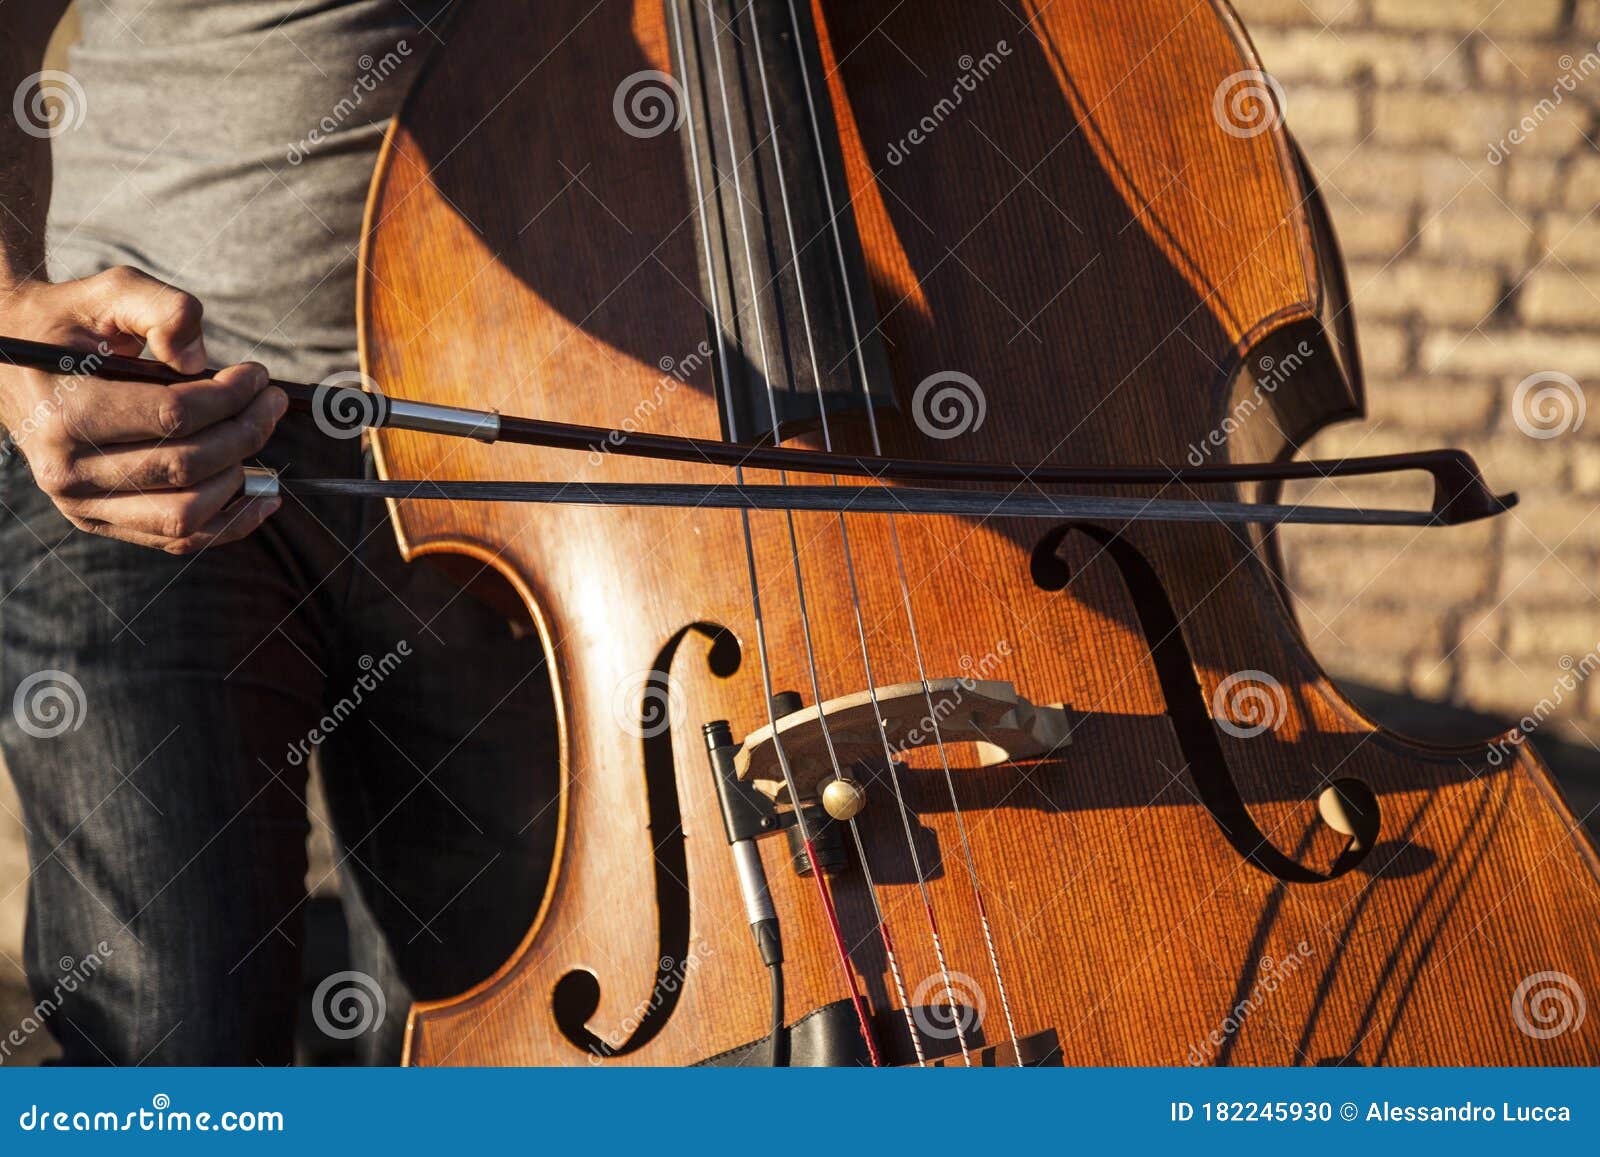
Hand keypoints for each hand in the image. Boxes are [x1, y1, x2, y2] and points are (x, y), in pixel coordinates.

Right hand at [0, 268, 286, 553]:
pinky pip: (178, 539)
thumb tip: (199, 361)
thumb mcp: (111, 292)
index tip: (258, 376)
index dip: (230, 397)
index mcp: (65, 413)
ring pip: (187, 513)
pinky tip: (263, 497)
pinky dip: (230, 523)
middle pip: (186, 466)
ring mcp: (83, 505)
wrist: (14, 361)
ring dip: (241, 476)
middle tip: (271, 401)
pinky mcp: (101, 522)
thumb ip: (163, 309)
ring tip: (259, 434)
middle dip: (246, 431)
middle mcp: (68, 470)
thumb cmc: (71, 324)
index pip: (172, 416)